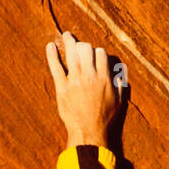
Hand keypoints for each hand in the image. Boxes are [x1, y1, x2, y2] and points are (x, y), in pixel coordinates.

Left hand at [46, 32, 119, 147]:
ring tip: (66, 36)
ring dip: (68, 42)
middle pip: (86, 49)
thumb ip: (119, 84)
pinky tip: (50, 46)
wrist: (89, 132)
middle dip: (83, 45)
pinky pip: (56, 67)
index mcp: (104, 77)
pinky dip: (52, 55)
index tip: (94, 55)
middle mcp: (89, 75)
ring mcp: (75, 80)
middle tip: (79, 44)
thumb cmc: (105, 118)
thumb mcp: (118, 100)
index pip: (100, 53)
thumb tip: (118, 73)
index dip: (97, 52)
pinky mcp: (62, 87)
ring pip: (71, 53)